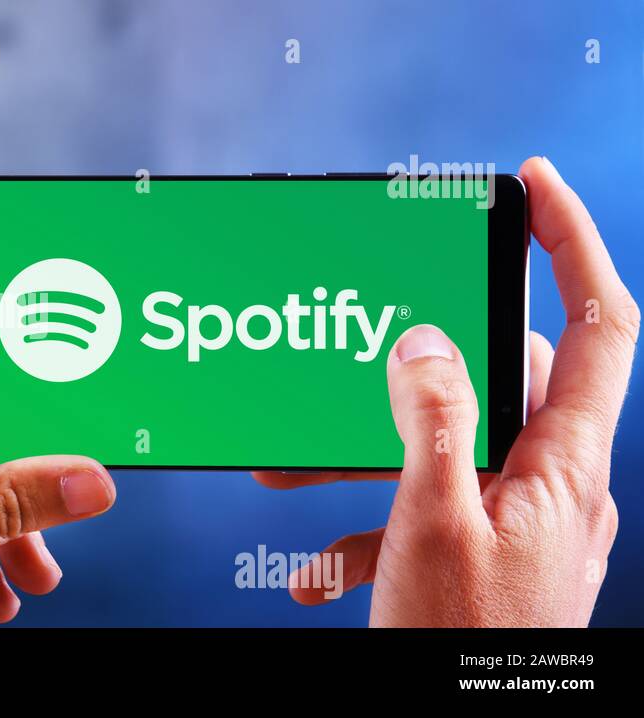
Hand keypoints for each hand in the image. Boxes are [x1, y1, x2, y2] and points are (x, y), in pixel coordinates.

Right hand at [253, 157, 638, 625]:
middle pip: (494, 384)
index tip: (531, 187)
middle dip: (399, 377)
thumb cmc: (462, 645)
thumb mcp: (433, 522)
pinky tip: (317, 571)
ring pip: (442, 454)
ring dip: (359, 464)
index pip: (599, 325)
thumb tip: (424, 339)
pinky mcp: (485, 561)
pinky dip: (366, 532)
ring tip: (284, 482)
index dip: (572, 245)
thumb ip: (431, 419)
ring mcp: (519, 526)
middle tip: (338, 363)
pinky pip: (425, 518)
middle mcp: (552, 486)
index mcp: (562, 465)